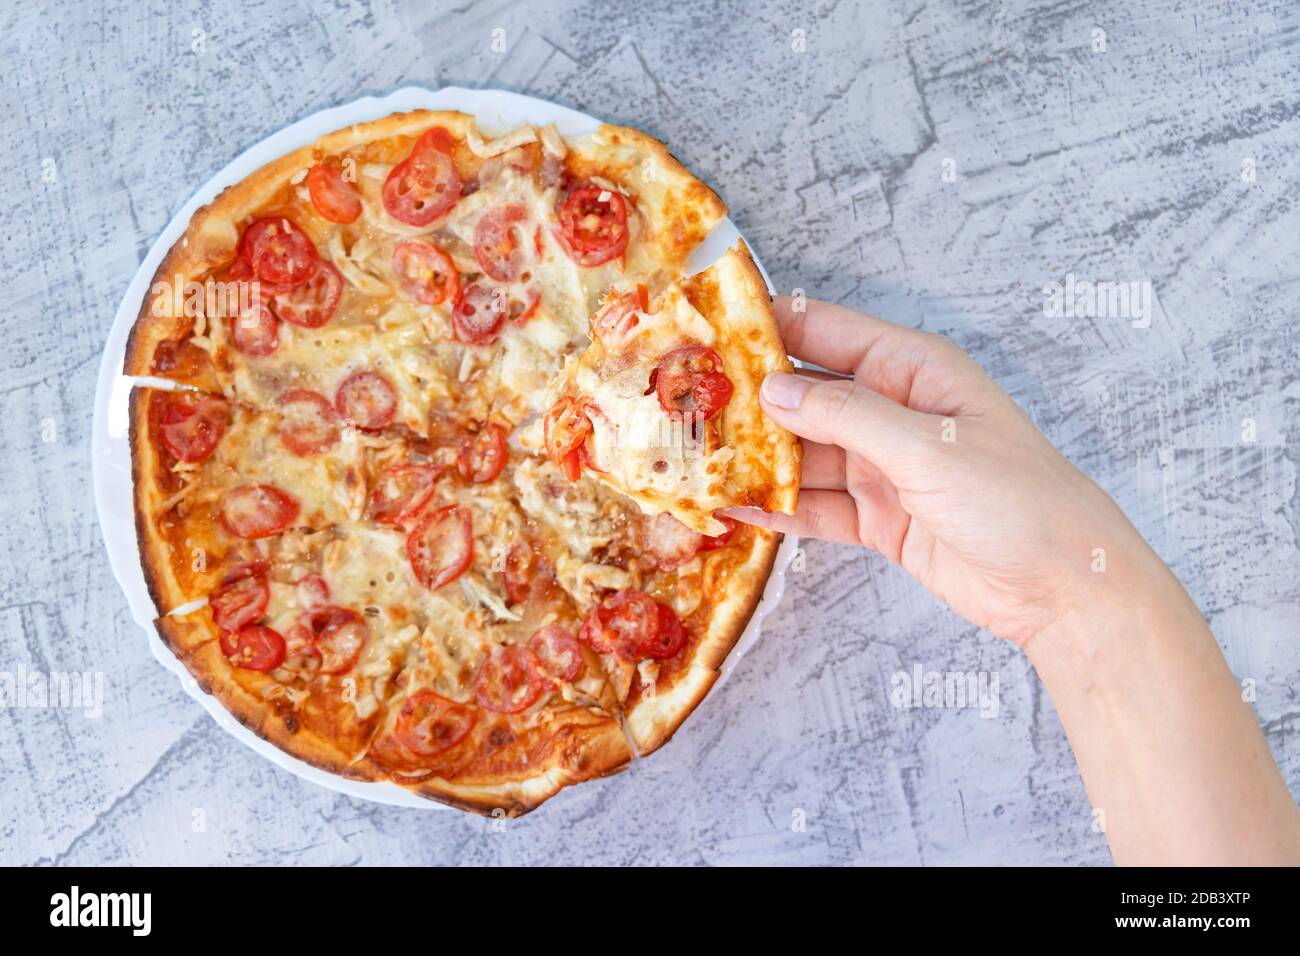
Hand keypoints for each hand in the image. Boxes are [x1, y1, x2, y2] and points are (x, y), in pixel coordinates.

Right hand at [726, 296, 1153, 645]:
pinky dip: (779, 510)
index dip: (766, 324)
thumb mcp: (928, 447)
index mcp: (912, 370)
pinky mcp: (878, 519)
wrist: (1060, 589)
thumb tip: (772, 388)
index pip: (825, 331)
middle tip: (683, 403)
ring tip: (695, 462)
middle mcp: (892, 412)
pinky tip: (735, 508)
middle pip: (805, 396)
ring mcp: (883, 467)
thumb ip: (846, 414)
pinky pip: (816, 508)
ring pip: (804, 455)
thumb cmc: (1018, 498)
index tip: (705, 324)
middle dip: (749, 400)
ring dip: (756, 461)